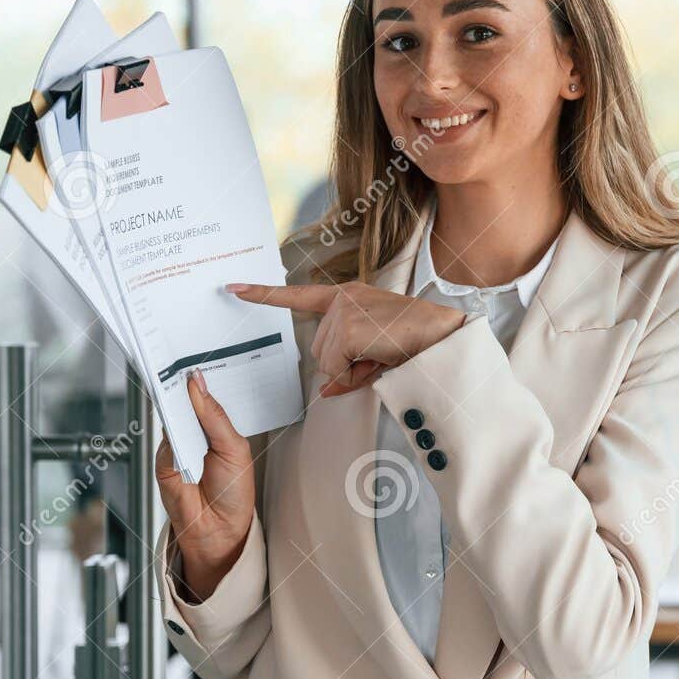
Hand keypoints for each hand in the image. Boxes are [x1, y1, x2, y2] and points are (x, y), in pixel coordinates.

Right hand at [155, 369, 255, 598]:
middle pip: (183, 403)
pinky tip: (174, 420)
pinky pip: (164, 441)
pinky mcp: (163, 463)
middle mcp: (195, 434)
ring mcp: (177, 447)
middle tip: (180, 361)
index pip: (204, 397)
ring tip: (175, 380)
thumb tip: (198, 384)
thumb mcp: (233, 447)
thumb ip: (215, 416)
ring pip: (170, 417)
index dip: (199, 379)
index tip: (194, 357)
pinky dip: (168, 431)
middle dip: (181, 384)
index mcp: (216, 427)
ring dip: (172, 401)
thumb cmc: (234, 491)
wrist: (220, 529)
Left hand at [226, 281, 465, 395]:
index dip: (264, 294)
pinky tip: (378, 360)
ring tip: (382, 357)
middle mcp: (342, 298)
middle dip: (343, 363)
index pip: (299, 295)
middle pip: (318, 348)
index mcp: (348, 296)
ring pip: (325, 360)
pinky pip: (336, 367)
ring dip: (351, 369)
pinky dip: (355, 374)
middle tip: (377, 359)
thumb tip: (326, 390)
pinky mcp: (347, 328)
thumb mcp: (375, 354)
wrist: (444, 335)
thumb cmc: (418, 342)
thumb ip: (346, 368)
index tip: (234, 288)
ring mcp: (343, 311)